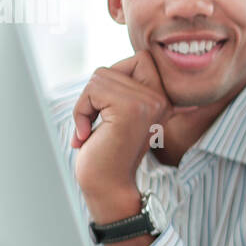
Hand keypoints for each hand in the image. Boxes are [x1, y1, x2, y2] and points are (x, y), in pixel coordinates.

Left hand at [70, 50, 197, 211]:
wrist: (107, 186)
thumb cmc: (107, 151)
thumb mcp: (121, 111)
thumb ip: (128, 86)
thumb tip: (132, 61)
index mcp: (165, 99)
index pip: (142, 58)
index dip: (117, 76)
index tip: (110, 110)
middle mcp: (162, 98)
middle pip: (116, 65)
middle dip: (96, 91)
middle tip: (97, 121)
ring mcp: (149, 102)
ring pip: (101, 76)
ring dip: (86, 103)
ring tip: (91, 130)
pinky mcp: (131, 108)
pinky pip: (93, 90)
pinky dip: (81, 111)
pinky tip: (86, 136)